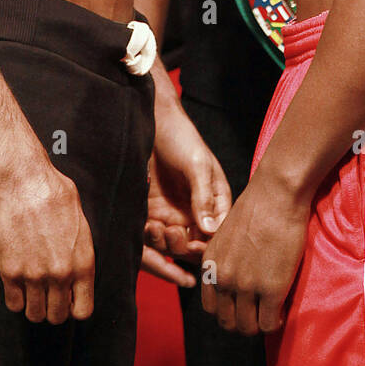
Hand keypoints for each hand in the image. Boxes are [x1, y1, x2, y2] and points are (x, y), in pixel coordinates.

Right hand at [0, 157, 94, 324]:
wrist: (24, 181)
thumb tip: (77, 270)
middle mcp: (60, 274)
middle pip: (57, 316)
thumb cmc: (54, 193)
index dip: (74, 306)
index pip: (83, 310)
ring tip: (32, 290)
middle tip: (48, 293)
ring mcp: (34, 276)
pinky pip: (13, 304)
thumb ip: (80, 252)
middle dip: (53, 308)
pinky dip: (15, 298)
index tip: (67, 298)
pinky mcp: (10, 271)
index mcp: (83, 263)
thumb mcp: (81, 222)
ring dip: (34, 305)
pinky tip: (18, 284)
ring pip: (35, 314)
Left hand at [143, 101, 230, 284]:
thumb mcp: (197, 164)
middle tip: (171, 230)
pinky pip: (151, 234)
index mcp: (215, 200)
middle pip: (193, 244)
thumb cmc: (181, 136)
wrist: (151, 120)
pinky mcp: (151, 211)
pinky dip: (148, 236)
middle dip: (182, 245)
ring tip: (156, 226)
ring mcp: (173, 212)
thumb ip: (203, 196)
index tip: (193, 242)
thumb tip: (210, 230)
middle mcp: (195, 211)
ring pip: (171, 243)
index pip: (217, 232)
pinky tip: (146, 224)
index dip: (207, 244)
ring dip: (164, 242)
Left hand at [201, 175, 310, 334]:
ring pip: (246, 328)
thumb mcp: (226, 236)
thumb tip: (233, 279)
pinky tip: (281, 309)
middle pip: (227, 322)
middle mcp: (223, 278)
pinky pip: (268, 324)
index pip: (210, 308)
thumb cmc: (256, 208)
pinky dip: (275, 322)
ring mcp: (245, 286)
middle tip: (258, 312)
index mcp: (210, 265)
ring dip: (258, 325)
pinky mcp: (271, 289)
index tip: (242, 304)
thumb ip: (224, 260)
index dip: (228, 310)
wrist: (276, 195)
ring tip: (270, 312)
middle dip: (243, 321)